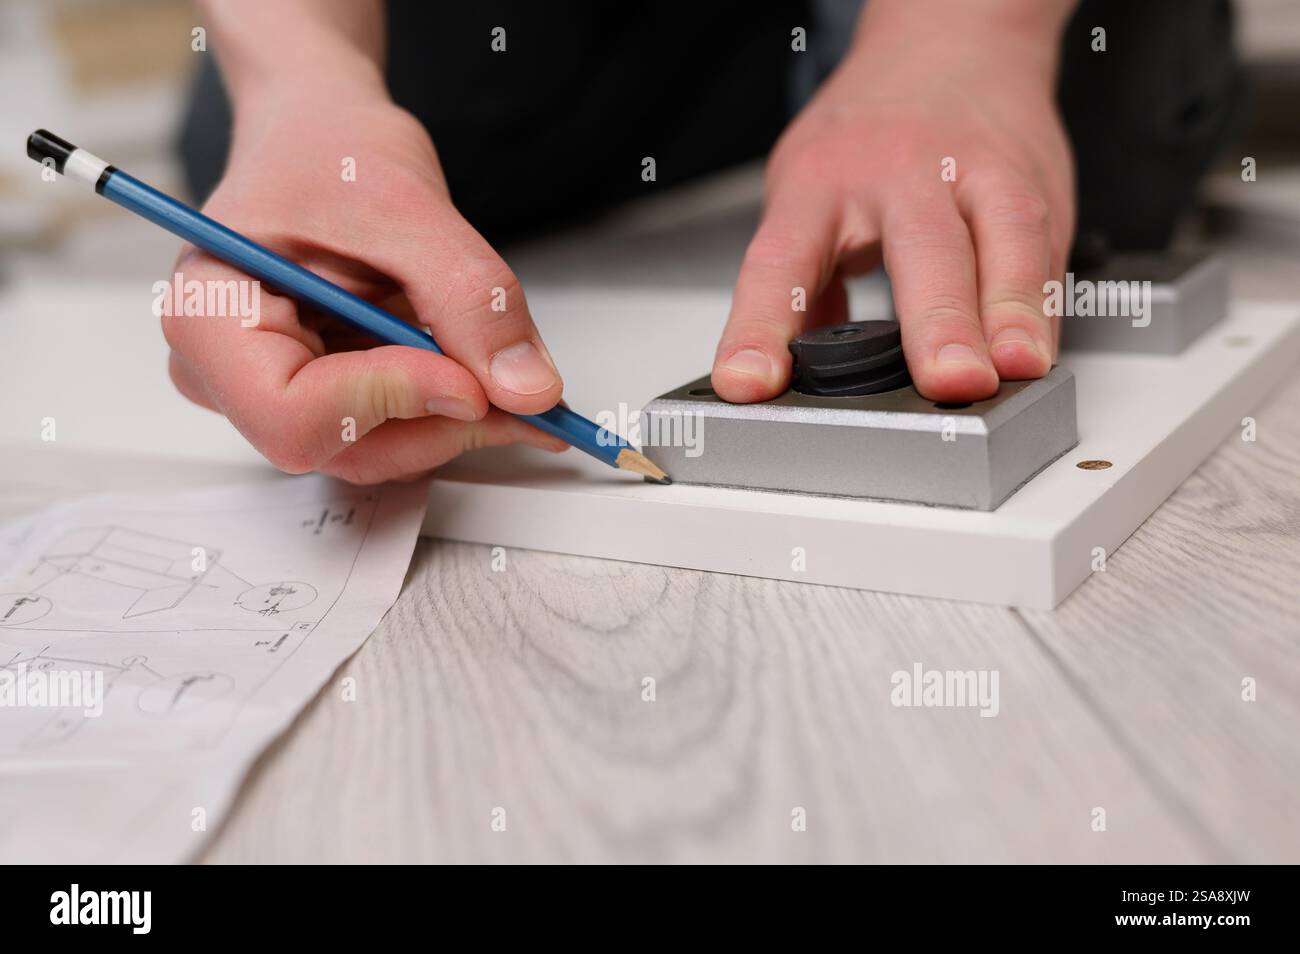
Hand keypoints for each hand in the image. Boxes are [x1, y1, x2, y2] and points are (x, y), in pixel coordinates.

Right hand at [163, 86, 566, 482]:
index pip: (293, 415)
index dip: (392, 403)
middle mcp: (227, 375)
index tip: (472, 379)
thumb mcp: (408, 206)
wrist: (320, 137)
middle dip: (443, 422)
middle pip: (343, 447)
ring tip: (514, 373)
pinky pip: (394, 432)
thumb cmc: (330, 151)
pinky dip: (454, 413)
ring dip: (458, 422)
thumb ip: (468, 297)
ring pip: (379, 451)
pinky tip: (490, 376)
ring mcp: (275, 394)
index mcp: (210, 318)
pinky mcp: (325, 399)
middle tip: (528, 391)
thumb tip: (529, 390)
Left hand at [712, 6, 1074, 402]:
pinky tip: (1036, 352)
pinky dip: (1041, 309)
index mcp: (820, 183)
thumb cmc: (867, 134)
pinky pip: (1045, 251)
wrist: (949, 42)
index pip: (778, 262)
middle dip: (935, 321)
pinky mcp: (1036, 186)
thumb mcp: (805, 196)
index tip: (749, 382)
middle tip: (945, 381)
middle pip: (919, 248)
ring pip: (1002, 240)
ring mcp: (976, 173)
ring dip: (1009, 314)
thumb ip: (803, 289)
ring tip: (1011, 370)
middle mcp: (900, 171)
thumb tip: (788, 377)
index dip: (760, 328)